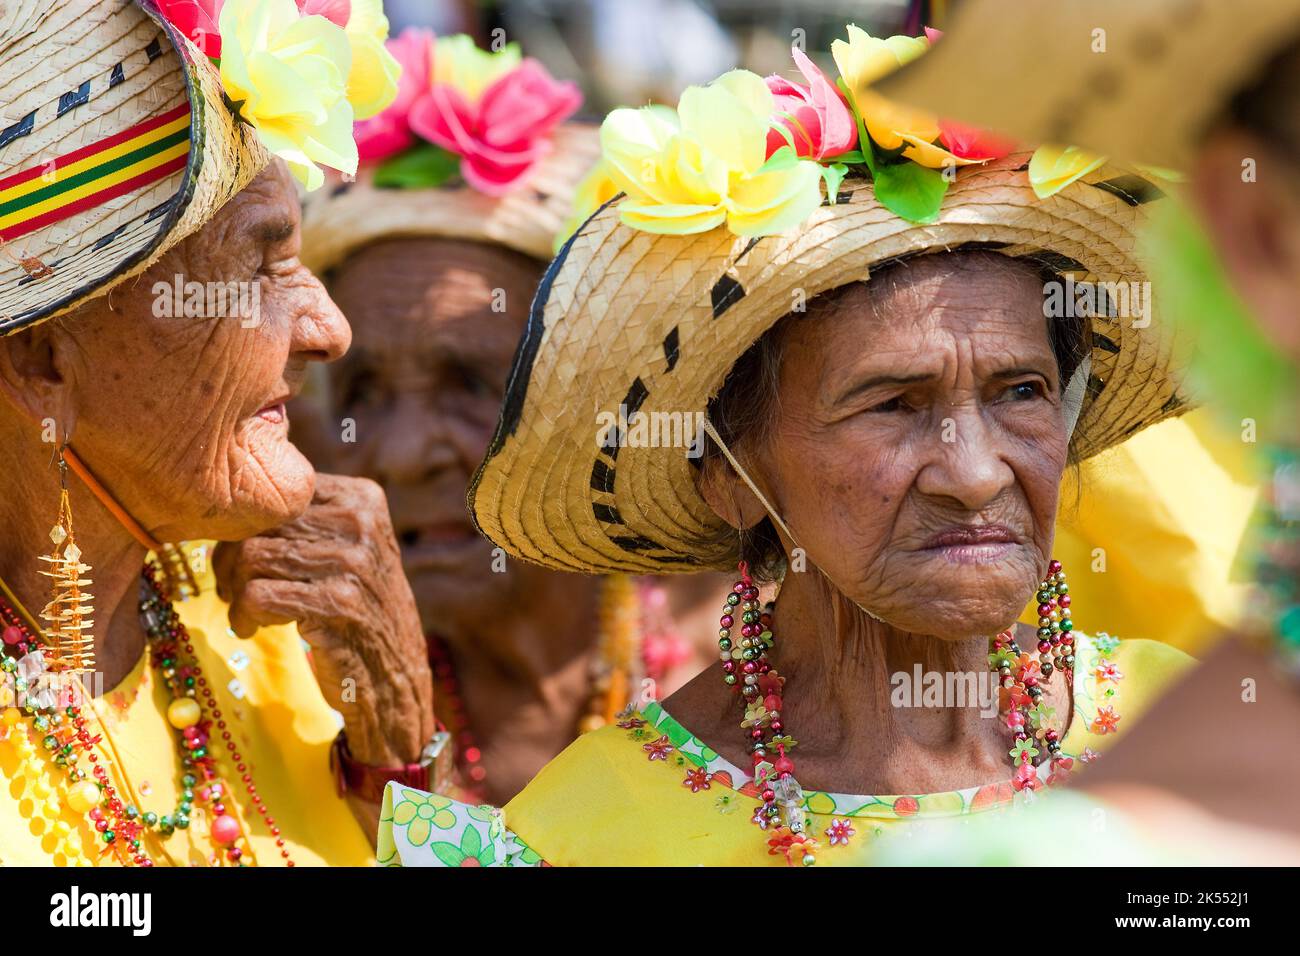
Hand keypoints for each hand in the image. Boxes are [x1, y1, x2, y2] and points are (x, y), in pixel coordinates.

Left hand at [213, 473, 433, 767]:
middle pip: (260, 522)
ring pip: (252, 556)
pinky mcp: (338, 604)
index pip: (279, 492)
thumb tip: (231, 496)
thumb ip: (306, 517)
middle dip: (232, 558)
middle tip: (232, 588)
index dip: (247, 524)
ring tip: (243, 609)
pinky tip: (252, 627)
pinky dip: (243, 615)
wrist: (395, 674)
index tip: (243, 556)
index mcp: (363, 498)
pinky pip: (258, 595)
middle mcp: (362, 523)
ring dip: (234, 589)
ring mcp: (354, 563)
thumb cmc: (357, 607)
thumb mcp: (346, 548)